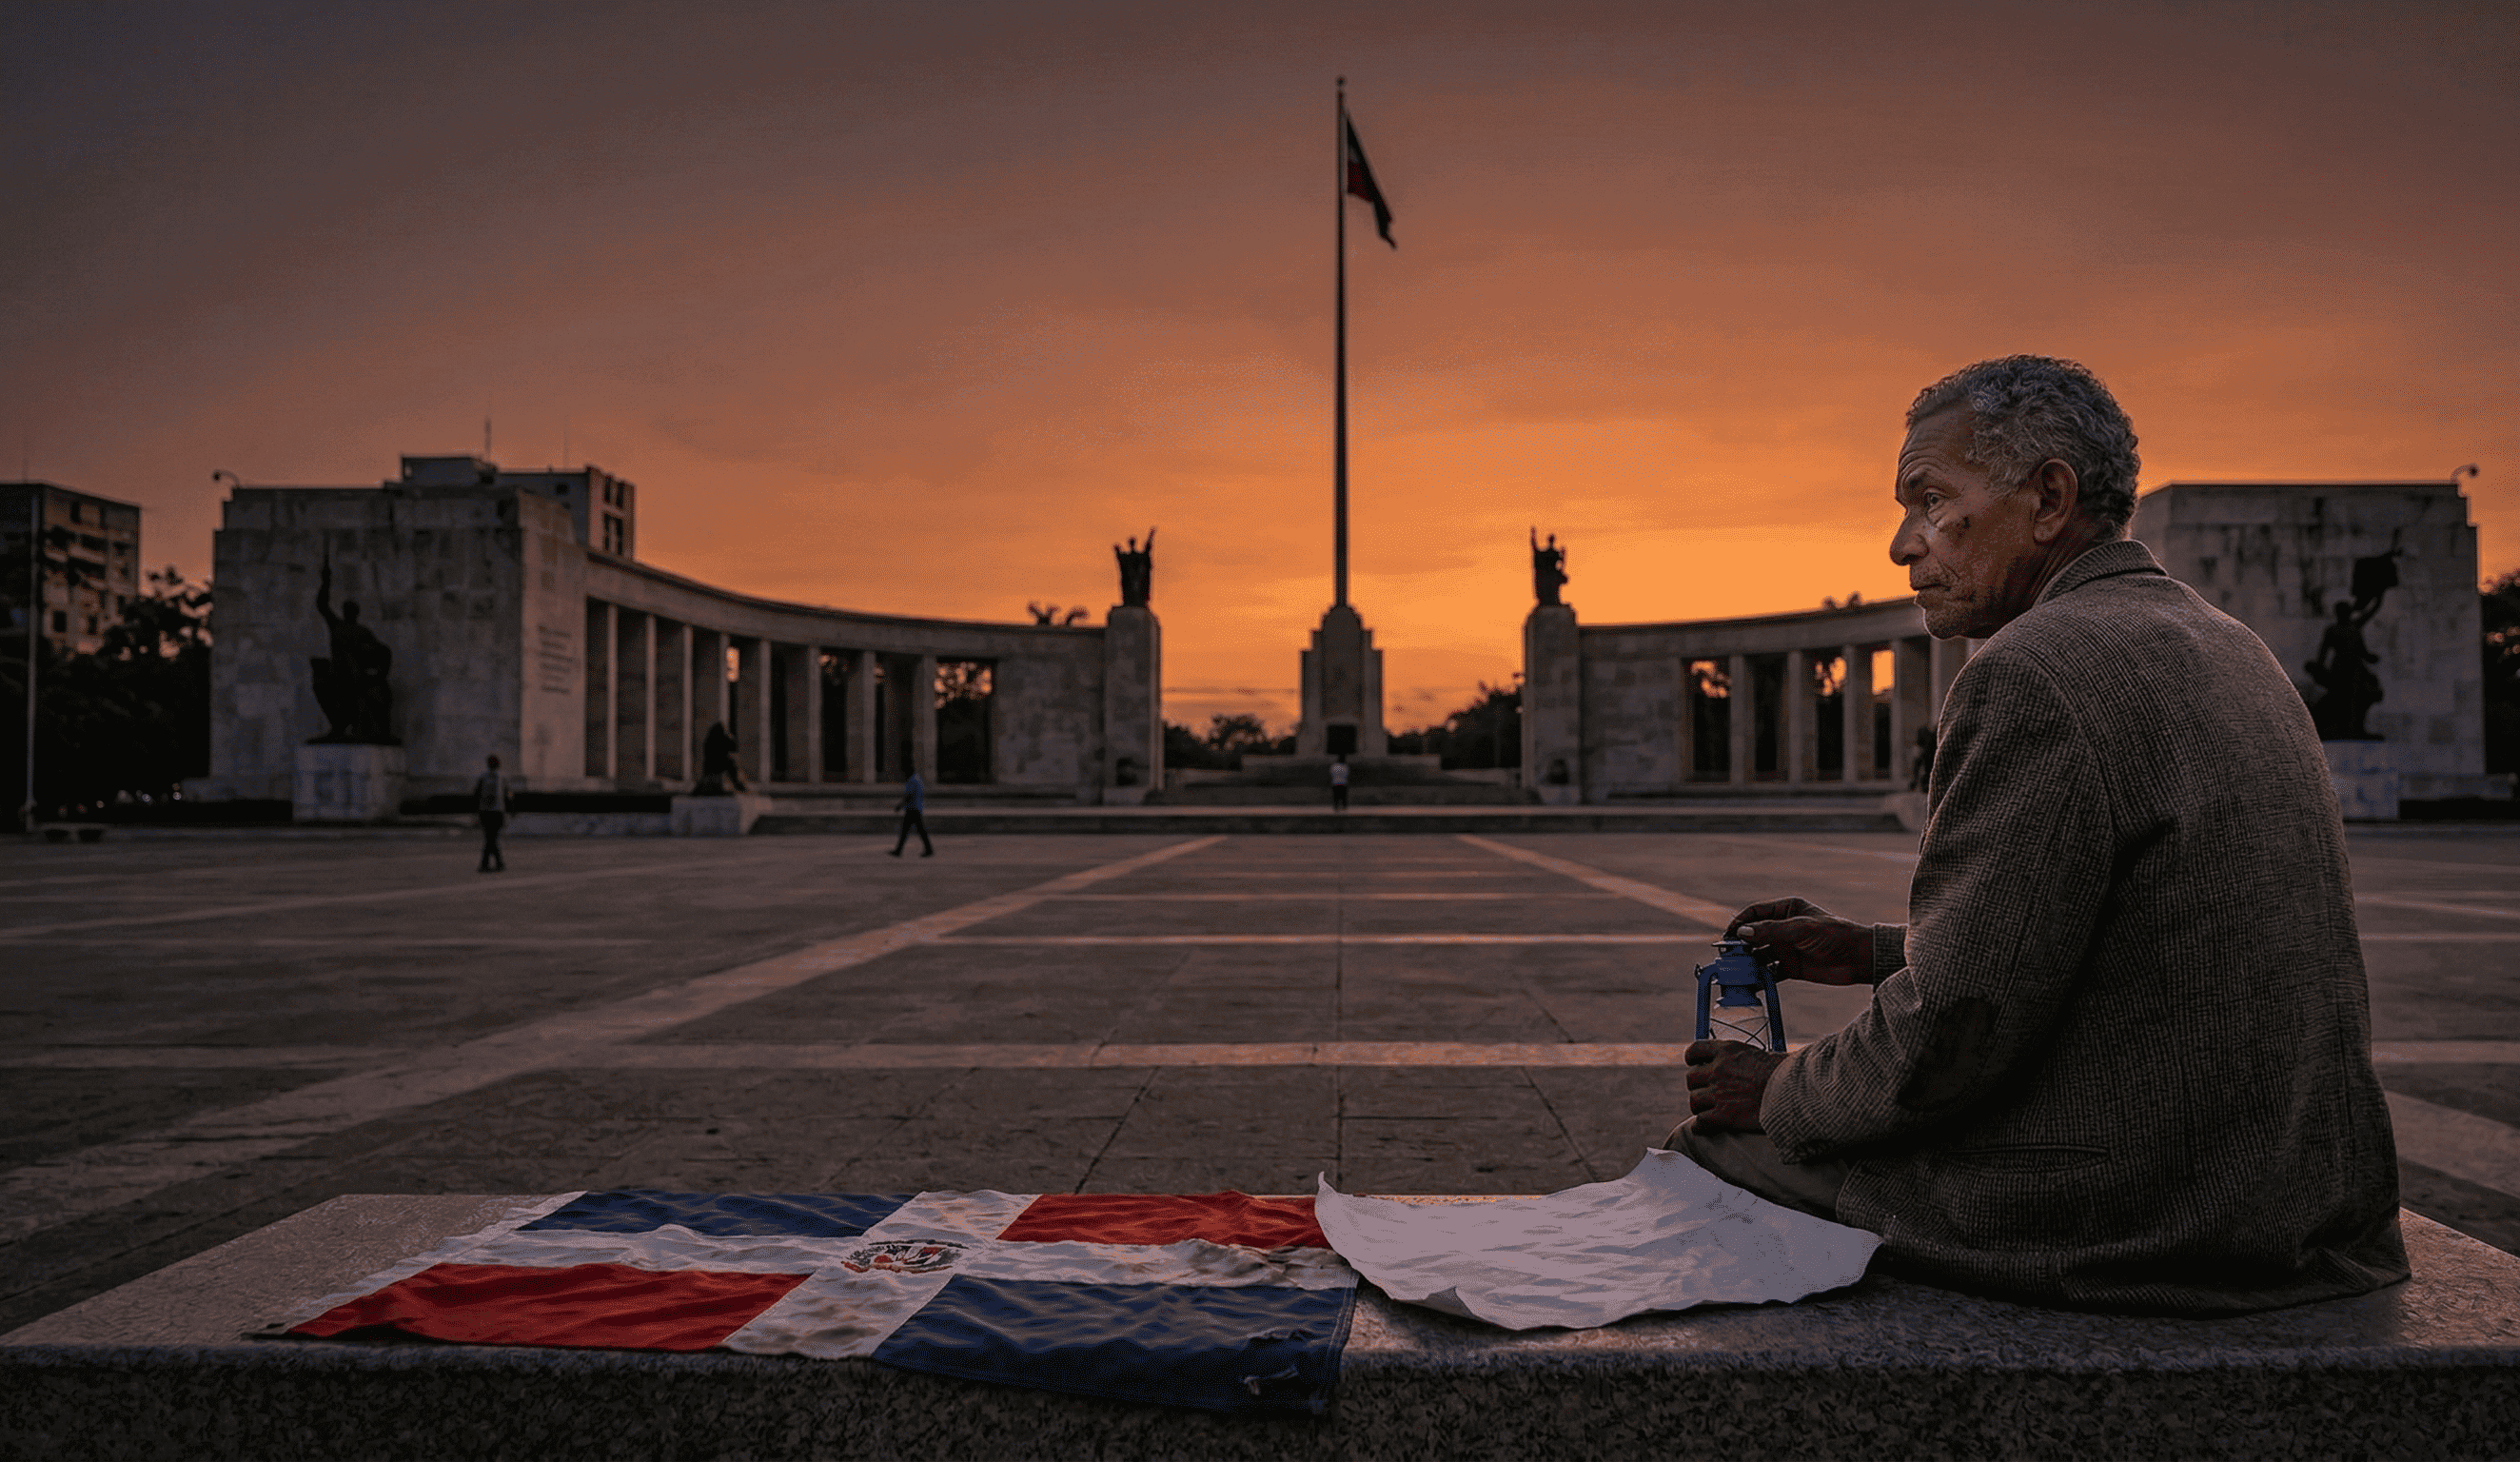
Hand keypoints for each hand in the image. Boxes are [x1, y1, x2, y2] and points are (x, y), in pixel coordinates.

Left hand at [1684, 1040, 1783, 1131]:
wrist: (1792, 1091)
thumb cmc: (1784, 1073)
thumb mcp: (1759, 1055)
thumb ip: (1741, 1060)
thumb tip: (1739, 1068)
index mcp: (1726, 1051)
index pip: (1696, 1050)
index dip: (1692, 1058)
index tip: (1694, 1063)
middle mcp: (1717, 1070)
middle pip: (1692, 1079)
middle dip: (1698, 1086)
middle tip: (1707, 1092)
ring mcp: (1717, 1092)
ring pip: (1694, 1101)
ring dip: (1700, 1106)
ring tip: (1708, 1110)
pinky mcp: (1722, 1115)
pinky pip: (1701, 1122)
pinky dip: (1701, 1126)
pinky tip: (1703, 1128)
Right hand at [1724, 898, 1870, 985]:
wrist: (1860, 959)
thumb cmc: (1835, 935)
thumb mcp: (1801, 929)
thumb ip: (1771, 931)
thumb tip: (1742, 933)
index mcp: (1787, 910)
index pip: (1755, 913)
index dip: (1740, 922)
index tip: (1728, 935)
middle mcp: (1784, 929)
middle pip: (1754, 935)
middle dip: (1739, 945)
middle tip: (1727, 957)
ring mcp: (1787, 949)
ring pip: (1759, 955)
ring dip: (1748, 963)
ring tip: (1736, 972)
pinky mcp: (1792, 968)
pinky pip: (1770, 973)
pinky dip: (1760, 979)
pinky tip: (1752, 985)